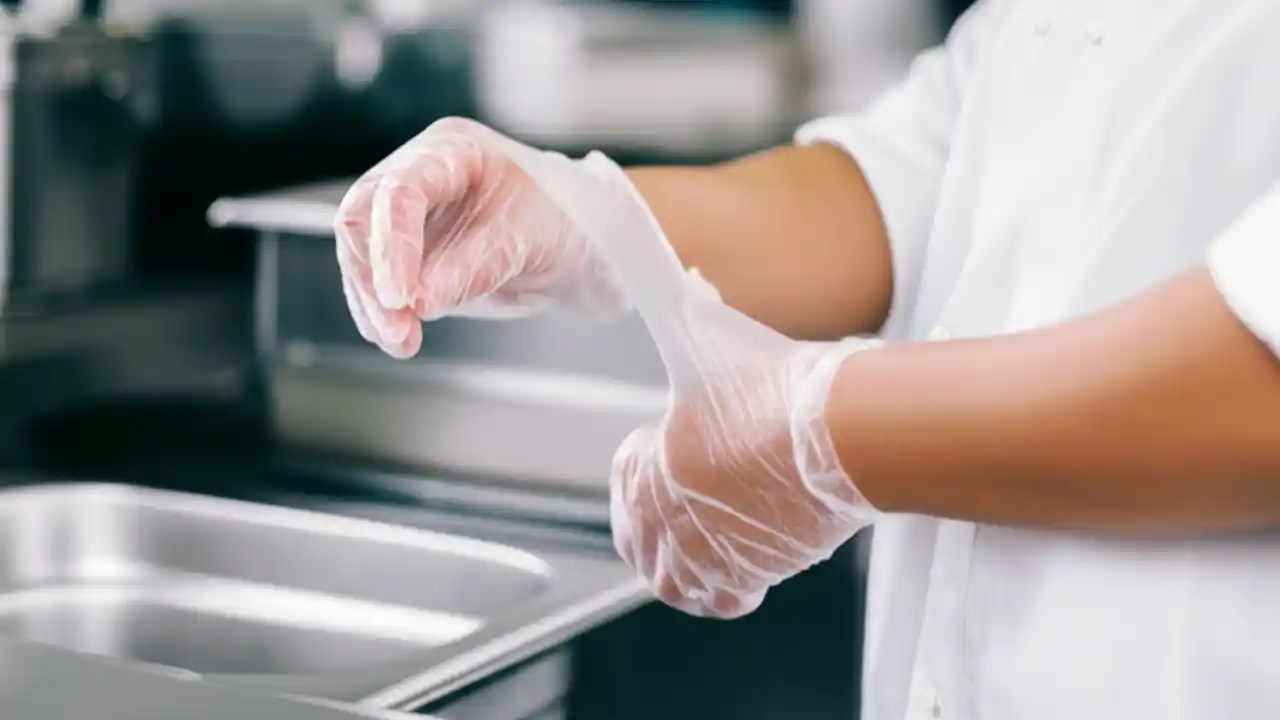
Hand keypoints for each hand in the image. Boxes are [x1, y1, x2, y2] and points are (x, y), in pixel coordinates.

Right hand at [333, 117, 630, 357]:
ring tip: (400, 342)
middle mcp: (421, 179)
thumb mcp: (530, 237)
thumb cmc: (568, 218)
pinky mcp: (415, 261)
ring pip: (364, 257)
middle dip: (372, 277)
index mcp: (451, 152)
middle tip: (395, 327)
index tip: (400, 297)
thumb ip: (475, 266)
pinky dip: (384, 316)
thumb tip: (419, 302)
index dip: (392, 245)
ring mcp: (414, 220)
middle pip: (364, 219)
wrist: (587, 246)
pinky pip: (381, 286)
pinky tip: (397, 339)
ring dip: (374, 305)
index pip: (401, 190)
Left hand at [610, 292, 880, 618]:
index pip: (625, 477)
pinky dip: (719, 593)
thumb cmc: (781, 385)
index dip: (643, 470)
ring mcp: (704, 546)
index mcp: (648, 457)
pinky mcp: (748, 571)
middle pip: (637, 537)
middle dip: (648, 529)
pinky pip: (716, 600)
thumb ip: (685, 307)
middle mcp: (666, 509)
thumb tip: (679, 278)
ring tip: (696, 554)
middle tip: (669, 521)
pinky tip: (735, 574)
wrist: (841, 432)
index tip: (661, 464)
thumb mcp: (714, 336)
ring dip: (676, 568)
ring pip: (668, 579)